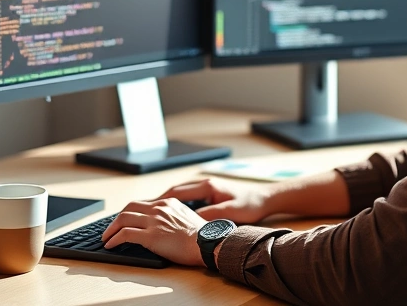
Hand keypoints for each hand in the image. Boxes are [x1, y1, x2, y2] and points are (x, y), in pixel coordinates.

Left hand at [101, 198, 205, 266]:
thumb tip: (164, 223)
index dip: (130, 212)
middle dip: (116, 219)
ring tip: (106, 238)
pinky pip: (125, 234)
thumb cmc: (201, 235)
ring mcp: (154, 221)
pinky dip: (114, 239)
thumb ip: (174, 215)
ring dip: (111, 229)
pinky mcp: (151, 236)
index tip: (124, 220)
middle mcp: (159, 208)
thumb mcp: (187, 216)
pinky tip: (111, 245)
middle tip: (111, 228)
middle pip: (129, 207)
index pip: (142, 203)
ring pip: (123, 219)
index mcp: (168, 203)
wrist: (207, 242)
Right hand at [157, 177, 274, 223]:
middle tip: (140, 212)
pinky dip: (176, 208)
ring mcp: (206, 189)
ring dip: (165, 204)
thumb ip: (210, 215)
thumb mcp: (230, 212)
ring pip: (179, 196)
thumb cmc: (250, 204)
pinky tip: (170, 218)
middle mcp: (204, 185)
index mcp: (207, 186)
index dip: (160, 201)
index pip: (177, 192)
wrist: (266, 198)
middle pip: (174, 193)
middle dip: (157, 202)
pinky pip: (187, 201)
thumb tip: (190, 221)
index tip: (146, 209)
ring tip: (149, 215)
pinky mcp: (210, 196)